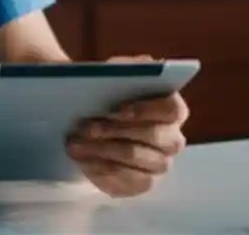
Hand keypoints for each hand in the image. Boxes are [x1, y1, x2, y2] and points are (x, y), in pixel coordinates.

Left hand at [64, 55, 189, 197]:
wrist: (89, 120)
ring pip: (139, 162)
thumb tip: (145, 64)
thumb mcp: (116, 74)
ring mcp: (160, 164)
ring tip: (75, 144)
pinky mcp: (142, 183)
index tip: (119, 109)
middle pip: (156, 138)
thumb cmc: (109, 95)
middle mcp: (173, 139)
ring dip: (104, 152)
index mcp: (172, 109)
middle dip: (118, 132)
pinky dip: (102, 171)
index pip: (172, 110)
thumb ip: (130, 67)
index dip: (147, 110)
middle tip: (87, 127)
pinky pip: (128, 183)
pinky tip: (83, 160)